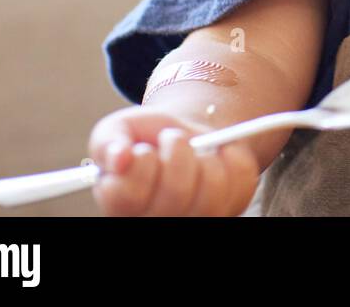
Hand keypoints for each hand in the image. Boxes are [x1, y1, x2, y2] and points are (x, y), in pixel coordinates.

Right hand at [88, 107, 259, 216]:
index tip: (145, 149)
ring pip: (212, 191)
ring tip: (194, 149)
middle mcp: (158, 220)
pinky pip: (241, 180)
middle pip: (175, 194)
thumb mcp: (119, 130)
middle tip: (174, 140)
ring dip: (205, 155)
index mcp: (122, 206)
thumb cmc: (148, 137)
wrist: (186, 134)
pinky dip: (233, 154)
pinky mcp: (232, 207)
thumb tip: (120, 157)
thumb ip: (108, 142)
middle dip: (177, 151)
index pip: (128, 196)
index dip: (142, 163)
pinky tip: (217, 152)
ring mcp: (198, 218)